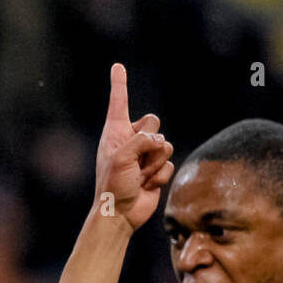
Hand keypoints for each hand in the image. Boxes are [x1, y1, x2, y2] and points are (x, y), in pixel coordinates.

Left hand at [93, 63, 173, 231]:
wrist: (121, 215)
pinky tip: (146, 186)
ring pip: (165, 143)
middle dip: (149, 141)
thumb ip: (141, 140)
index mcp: (114, 133)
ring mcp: (144, 154)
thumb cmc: (113, 186)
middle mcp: (130, 140)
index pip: (119, 103)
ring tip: (139, 176)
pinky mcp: (156, 168)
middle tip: (134, 162)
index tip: (116, 66)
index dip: (119, 84)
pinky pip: (169, 162)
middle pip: (153, 122)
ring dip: (154, 162)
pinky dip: (159, 175)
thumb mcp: (122, 158)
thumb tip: (160, 141)